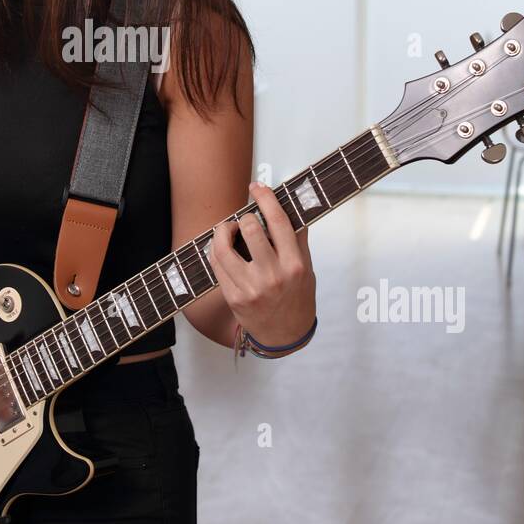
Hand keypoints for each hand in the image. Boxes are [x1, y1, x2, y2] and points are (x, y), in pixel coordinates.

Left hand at [209, 182, 316, 351]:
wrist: (286, 335)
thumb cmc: (298, 299)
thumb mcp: (307, 269)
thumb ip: (298, 239)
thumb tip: (290, 207)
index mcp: (295, 265)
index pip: (278, 222)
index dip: (265, 199)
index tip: (257, 187)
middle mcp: (273, 276)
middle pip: (250, 229)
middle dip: (244, 218)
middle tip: (245, 219)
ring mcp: (251, 288)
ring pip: (224, 248)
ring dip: (223, 231)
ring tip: (228, 231)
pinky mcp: (234, 298)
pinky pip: (216, 266)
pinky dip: (216, 250)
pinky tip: (222, 248)